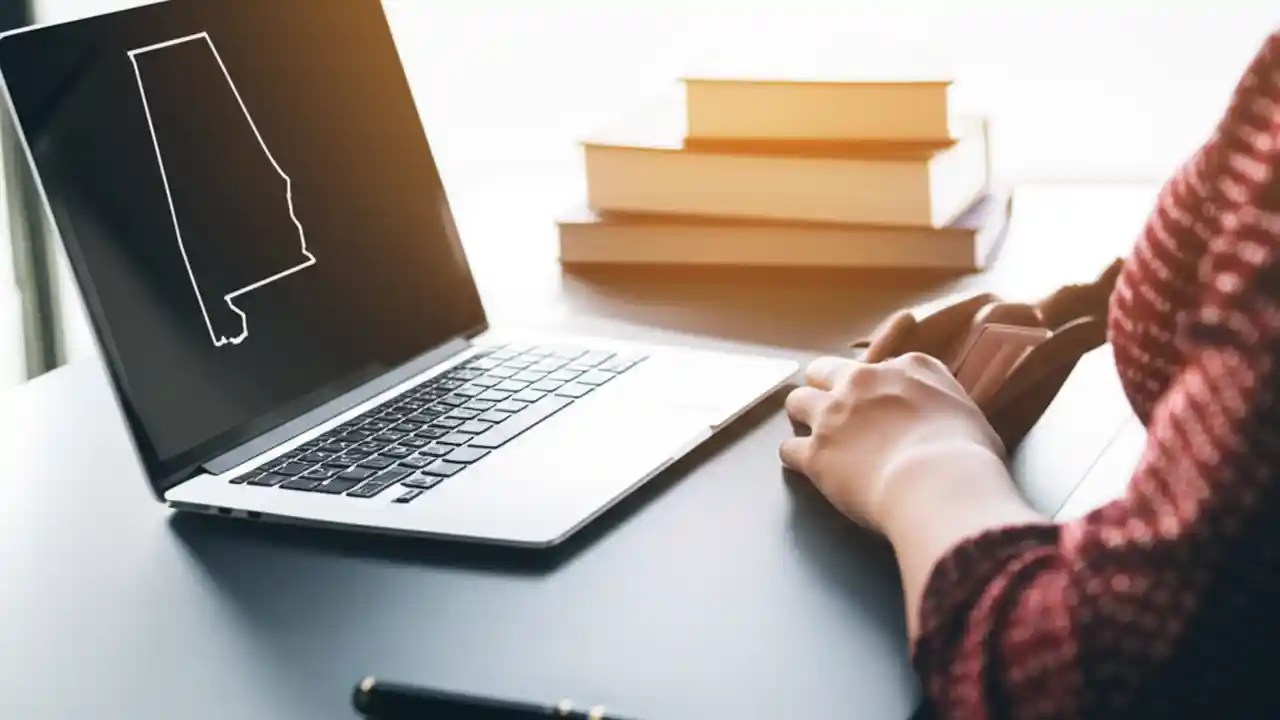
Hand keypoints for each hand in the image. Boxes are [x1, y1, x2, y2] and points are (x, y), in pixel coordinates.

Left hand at [781, 353, 1005, 532]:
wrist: (939, 482)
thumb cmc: (966, 453)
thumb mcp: (966, 410)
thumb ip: (942, 402)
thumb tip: (938, 416)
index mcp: (906, 368)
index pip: (878, 365)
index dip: (876, 385)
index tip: (879, 401)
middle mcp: (862, 383)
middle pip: (823, 370)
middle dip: (824, 386)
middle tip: (831, 407)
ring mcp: (833, 416)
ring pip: (797, 402)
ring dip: (804, 417)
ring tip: (813, 434)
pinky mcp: (815, 453)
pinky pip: (788, 449)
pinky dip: (797, 458)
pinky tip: (808, 468)